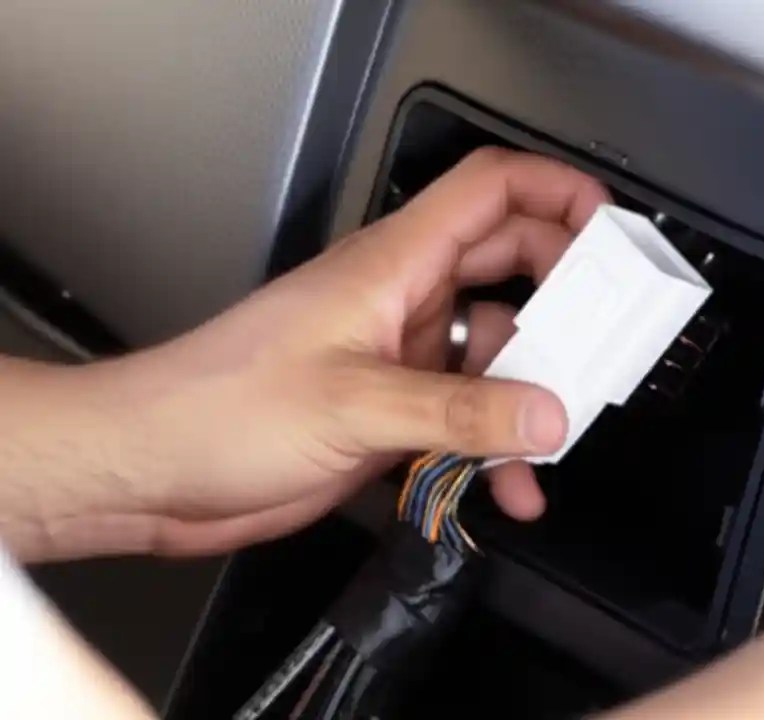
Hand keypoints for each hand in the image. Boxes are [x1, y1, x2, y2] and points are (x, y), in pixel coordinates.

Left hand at [34, 148, 607, 558]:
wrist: (150, 470)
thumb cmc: (213, 407)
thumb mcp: (353, 404)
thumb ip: (460, 411)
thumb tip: (546, 413)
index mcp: (392, 267)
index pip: (489, 191)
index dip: (555, 192)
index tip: (610, 229)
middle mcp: (403, 303)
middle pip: (512, 272)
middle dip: (566, 304)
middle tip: (608, 340)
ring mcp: (400, 357)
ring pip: (496, 357)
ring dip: (531, 396)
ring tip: (554, 437)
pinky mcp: (391, 411)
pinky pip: (468, 418)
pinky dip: (495, 450)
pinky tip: (508, 488)